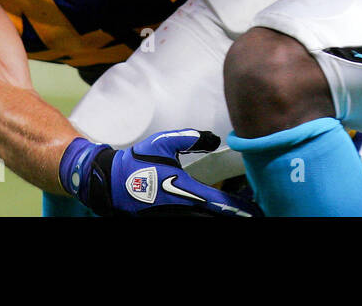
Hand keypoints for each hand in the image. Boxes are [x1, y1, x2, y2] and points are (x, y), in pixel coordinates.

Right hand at [59, 130, 260, 217]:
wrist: (108, 182)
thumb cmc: (138, 161)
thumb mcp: (164, 143)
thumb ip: (191, 139)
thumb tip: (215, 139)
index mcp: (182, 189)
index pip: (217, 203)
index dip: (237, 207)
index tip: (254, 210)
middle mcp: (179, 208)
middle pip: (212, 217)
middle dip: (232, 215)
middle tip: (252, 213)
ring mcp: (168, 217)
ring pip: (201, 221)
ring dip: (217, 216)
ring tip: (236, 213)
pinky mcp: (160, 220)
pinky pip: (187, 221)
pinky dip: (202, 217)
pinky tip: (211, 213)